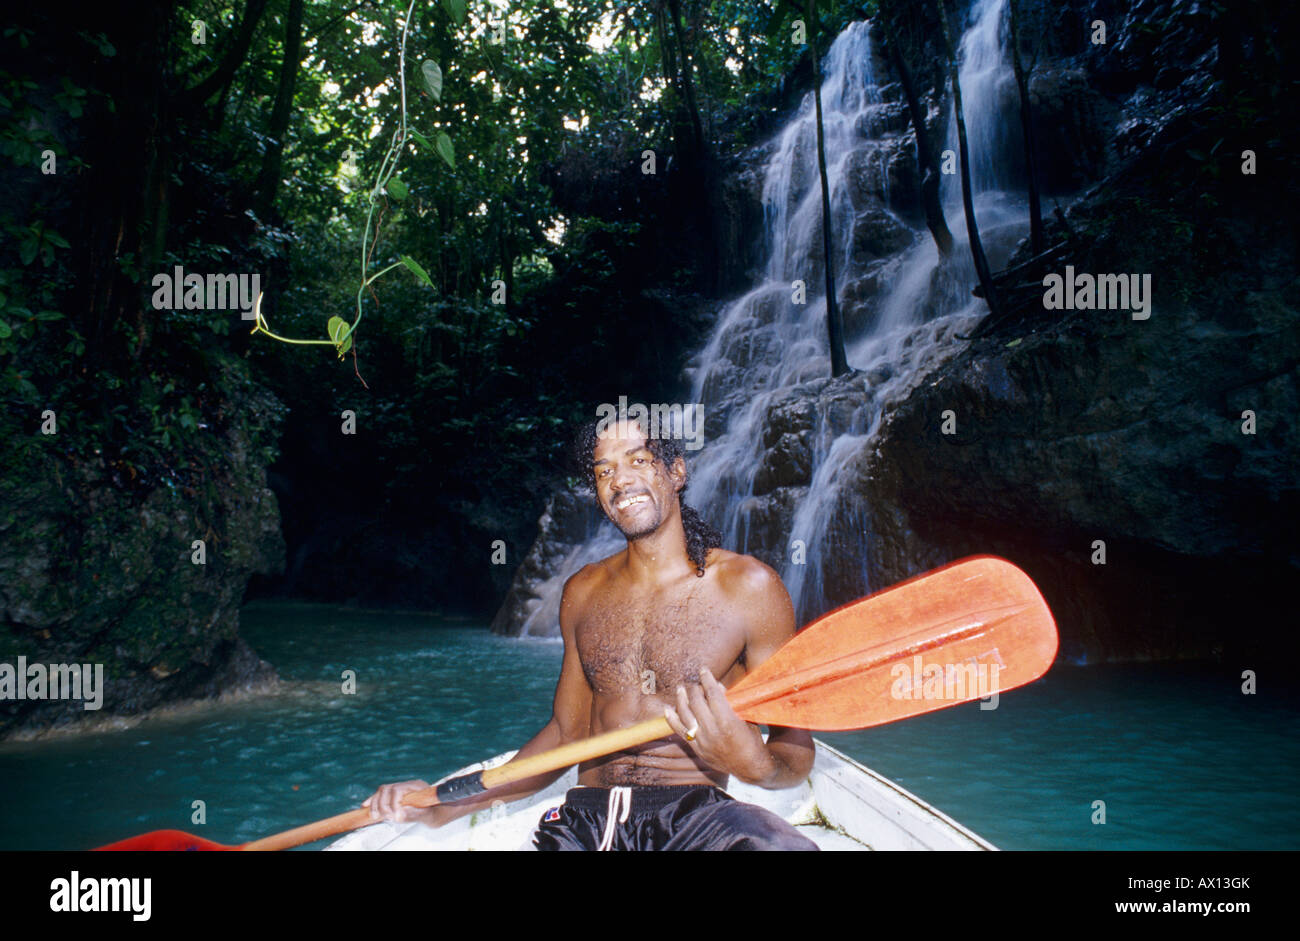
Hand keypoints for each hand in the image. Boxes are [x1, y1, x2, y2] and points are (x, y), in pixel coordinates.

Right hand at [362, 779, 444, 826]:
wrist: (437, 811)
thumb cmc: (434, 812)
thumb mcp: (428, 815)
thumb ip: (415, 814)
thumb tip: (399, 815)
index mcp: (416, 786)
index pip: (398, 789)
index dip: (393, 803)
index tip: (395, 816)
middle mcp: (406, 785)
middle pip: (386, 789)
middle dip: (382, 805)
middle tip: (387, 817)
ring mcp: (400, 789)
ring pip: (382, 791)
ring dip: (375, 804)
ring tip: (376, 816)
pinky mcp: (394, 796)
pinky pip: (380, 795)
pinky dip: (372, 801)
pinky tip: (364, 806)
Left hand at [663, 667, 775, 783]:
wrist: (749, 767)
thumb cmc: (751, 740)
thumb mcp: (746, 718)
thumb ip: (731, 703)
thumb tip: (717, 687)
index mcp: (728, 721)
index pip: (713, 694)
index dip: (707, 680)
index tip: (703, 670)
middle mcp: (713, 730)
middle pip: (697, 702)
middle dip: (695, 689)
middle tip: (696, 683)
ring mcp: (703, 740)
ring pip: (686, 715)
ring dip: (682, 699)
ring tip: (680, 689)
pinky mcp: (697, 748)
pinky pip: (680, 732)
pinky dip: (672, 719)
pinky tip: (668, 709)